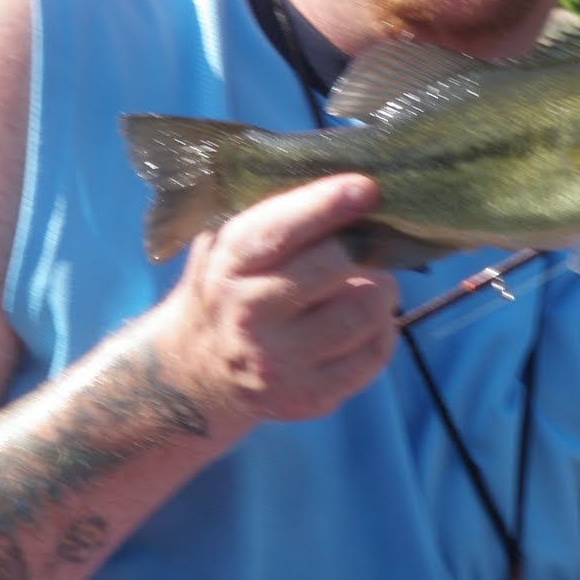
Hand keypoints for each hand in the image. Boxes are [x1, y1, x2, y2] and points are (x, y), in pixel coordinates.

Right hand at [155, 174, 400, 427]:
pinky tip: (366, 323)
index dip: (326, 205)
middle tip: (376, 242)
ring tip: (371, 285)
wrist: (197, 370)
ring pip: (364, 313)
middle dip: (366, 248)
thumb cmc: (231, 285)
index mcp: (230, 264)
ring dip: (382, 291)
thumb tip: (348, 181)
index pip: (280, 230)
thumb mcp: (228, 241)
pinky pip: (375, 355)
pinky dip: (383, 331)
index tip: (367, 188)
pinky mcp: (309, 398)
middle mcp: (249, 314)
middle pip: (333, 267)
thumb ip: (274, 213)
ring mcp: (279, 363)